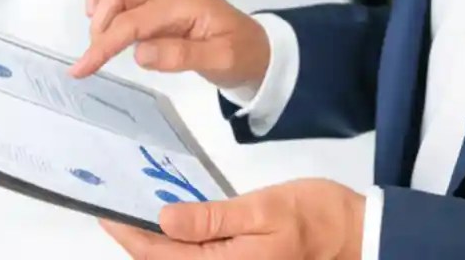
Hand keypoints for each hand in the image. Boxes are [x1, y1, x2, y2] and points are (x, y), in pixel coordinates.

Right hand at [68, 0, 269, 89]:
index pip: (135, 20)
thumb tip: (139, 53)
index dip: (105, 43)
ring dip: (100, 4)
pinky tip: (110, 24)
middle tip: (99, 55)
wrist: (261, 49)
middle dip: (100, 21)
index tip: (82, 69)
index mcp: (187, 3)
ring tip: (101, 37)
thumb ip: (180, 56)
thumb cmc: (243, 57)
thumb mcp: (221, 62)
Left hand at [102, 179, 365, 259]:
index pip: (160, 256)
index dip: (130, 236)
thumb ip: (212, 218)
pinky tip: (176, 224)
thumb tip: (164, 220)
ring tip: (139, 215)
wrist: (357, 236)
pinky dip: (180, 247)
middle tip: (117, 209)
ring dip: (157, 246)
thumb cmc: (315, 217)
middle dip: (139, 241)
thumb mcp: (262, 209)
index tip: (107, 212)